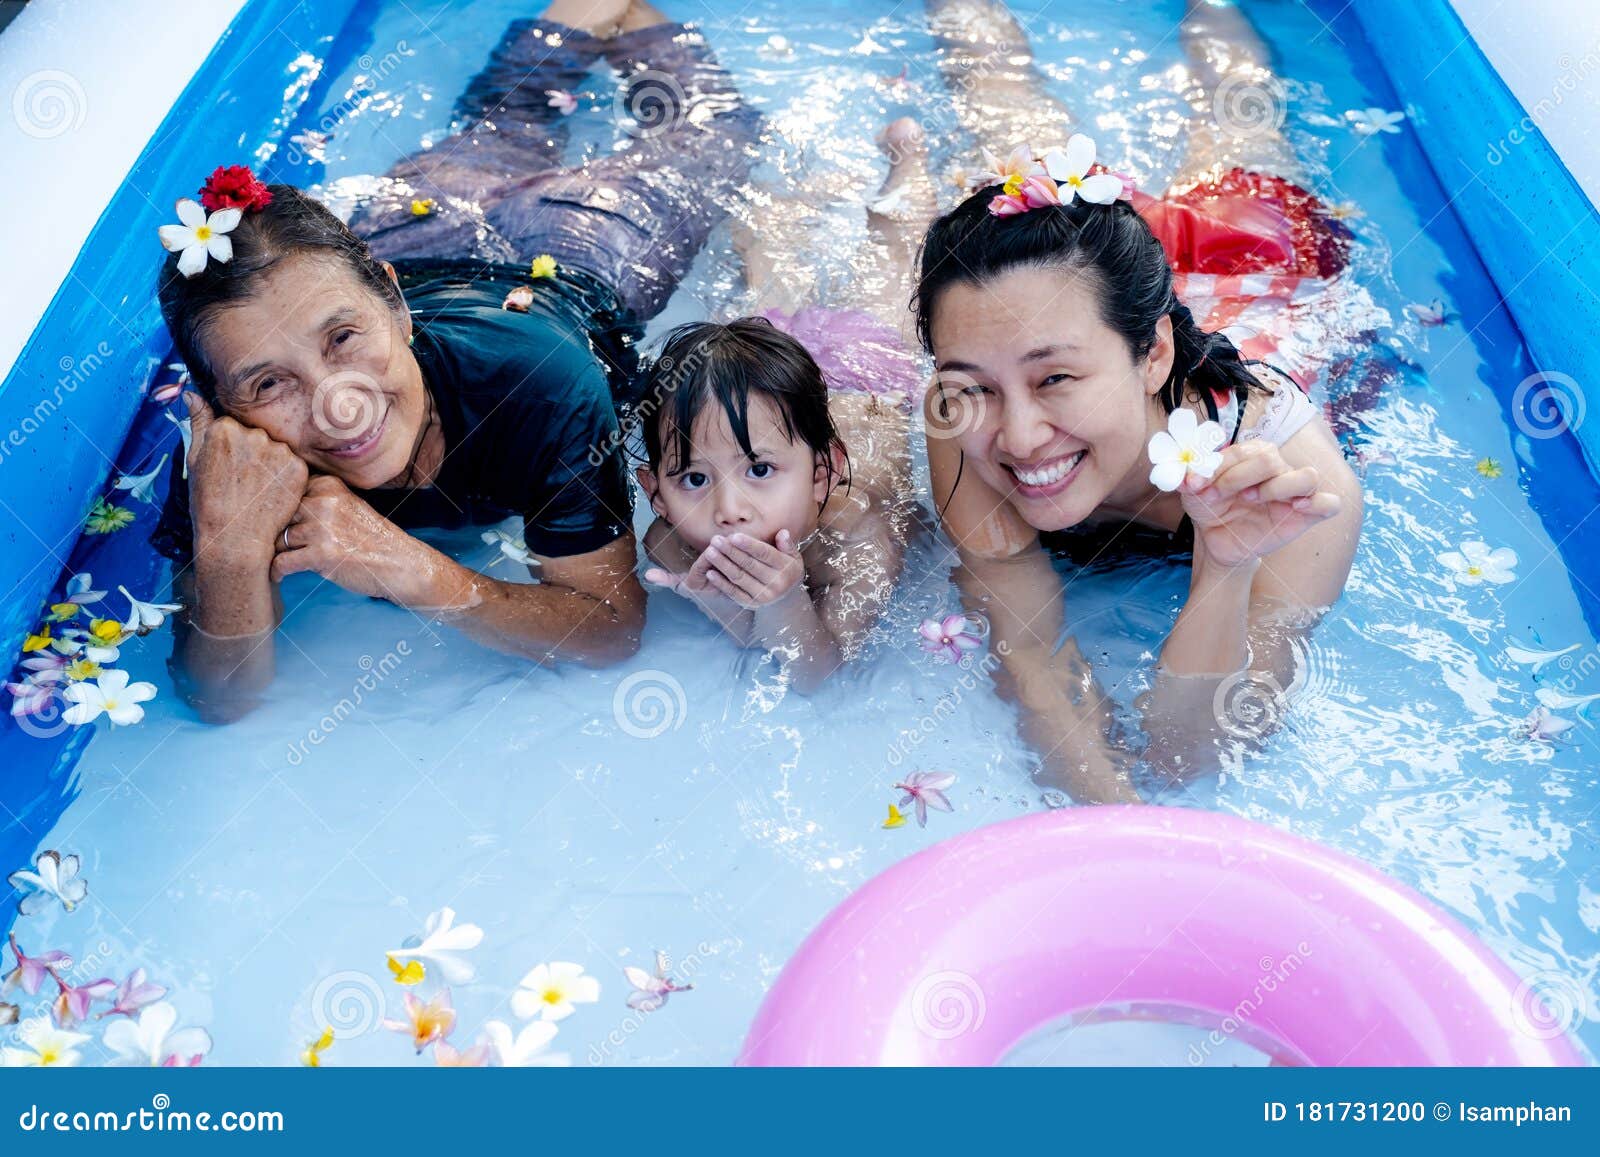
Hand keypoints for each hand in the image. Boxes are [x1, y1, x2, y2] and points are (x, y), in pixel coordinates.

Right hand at [184, 392, 307, 565]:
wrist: (234, 538)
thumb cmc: (209, 501)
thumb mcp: (195, 460)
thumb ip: (198, 422)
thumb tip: (191, 393)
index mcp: (224, 428)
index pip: (233, 426)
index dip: (230, 448)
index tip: (227, 467)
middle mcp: (253, 433)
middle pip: (257, 434)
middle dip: (252, 453)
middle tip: (243, 481)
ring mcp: (278, 450)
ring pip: (276, 448)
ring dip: (270, 463)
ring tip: (257, 488)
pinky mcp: (298, 467)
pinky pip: (293, 464)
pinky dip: (286, 476)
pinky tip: (273, 492)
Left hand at [271, 475, 429, 600]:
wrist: (401, 564)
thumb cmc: (372, 539)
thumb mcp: (348, 507)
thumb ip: (319, 501)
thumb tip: (275, 509)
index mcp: (330, 487)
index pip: (286, 491)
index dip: (276, 508)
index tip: (271, 520)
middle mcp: (324, 503)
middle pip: (277, 514)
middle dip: (272, 531)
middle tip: (267, 544)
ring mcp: (322, 529)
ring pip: (277, 539)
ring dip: (274, 553)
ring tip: (274, 562)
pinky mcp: (321, 555)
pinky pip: (282, 562)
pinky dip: (276, 571)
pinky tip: (278, 575)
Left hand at [699, 531, 805, 609]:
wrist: (785, 600)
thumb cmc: (786, 570)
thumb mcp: (793, 557)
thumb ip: (787, 544)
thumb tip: (783, 532)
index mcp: (785, 568)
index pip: (765, 554)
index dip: (749, 545)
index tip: (734, 536)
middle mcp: (775, 583)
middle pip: (749, 565)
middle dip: (731, 551)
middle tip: (715, 540)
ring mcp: (762, 595)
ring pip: (739, 578)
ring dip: (722, 565)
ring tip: (709, 552)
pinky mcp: (751, 604)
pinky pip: (734, 592)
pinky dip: (721, 583)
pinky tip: (709, 573)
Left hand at [1180, 441, 1341, 569]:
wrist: (1217, 540)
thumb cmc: (1211, 509)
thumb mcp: (1194, 492)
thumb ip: (1190, 477)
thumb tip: (1185, 473)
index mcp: (1253, 454)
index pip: (1243, 450)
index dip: (1217, 466)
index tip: (1194, 485)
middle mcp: (1278, 467)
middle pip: (1270, 459)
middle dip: (1236, 478)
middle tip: (1217, 495)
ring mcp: (1294, 491)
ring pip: (1306, 476)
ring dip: (1275, 487)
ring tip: (1252, 499)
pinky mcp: (1306, 515)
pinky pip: (1329, 503)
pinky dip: (1318, 503)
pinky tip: (1295, 508)